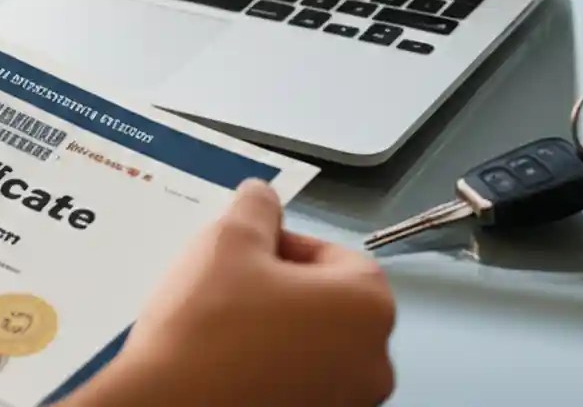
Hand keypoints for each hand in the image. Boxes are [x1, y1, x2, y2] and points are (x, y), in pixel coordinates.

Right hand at [63, 180, 395, 405]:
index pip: (333, 254)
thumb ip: (256, 208)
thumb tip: (263, 196)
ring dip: (275, 327)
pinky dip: (269, 366)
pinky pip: (296, 380)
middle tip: (230, 285)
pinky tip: (226, 360)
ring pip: (310, 344)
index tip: (244, 253)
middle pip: (327, 301)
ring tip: (222, 324)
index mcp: (368, 307)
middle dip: (281, 287)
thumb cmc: (208, 326)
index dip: (282, 245)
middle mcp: (373, 362)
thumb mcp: (228, 240)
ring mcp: (347, 401)